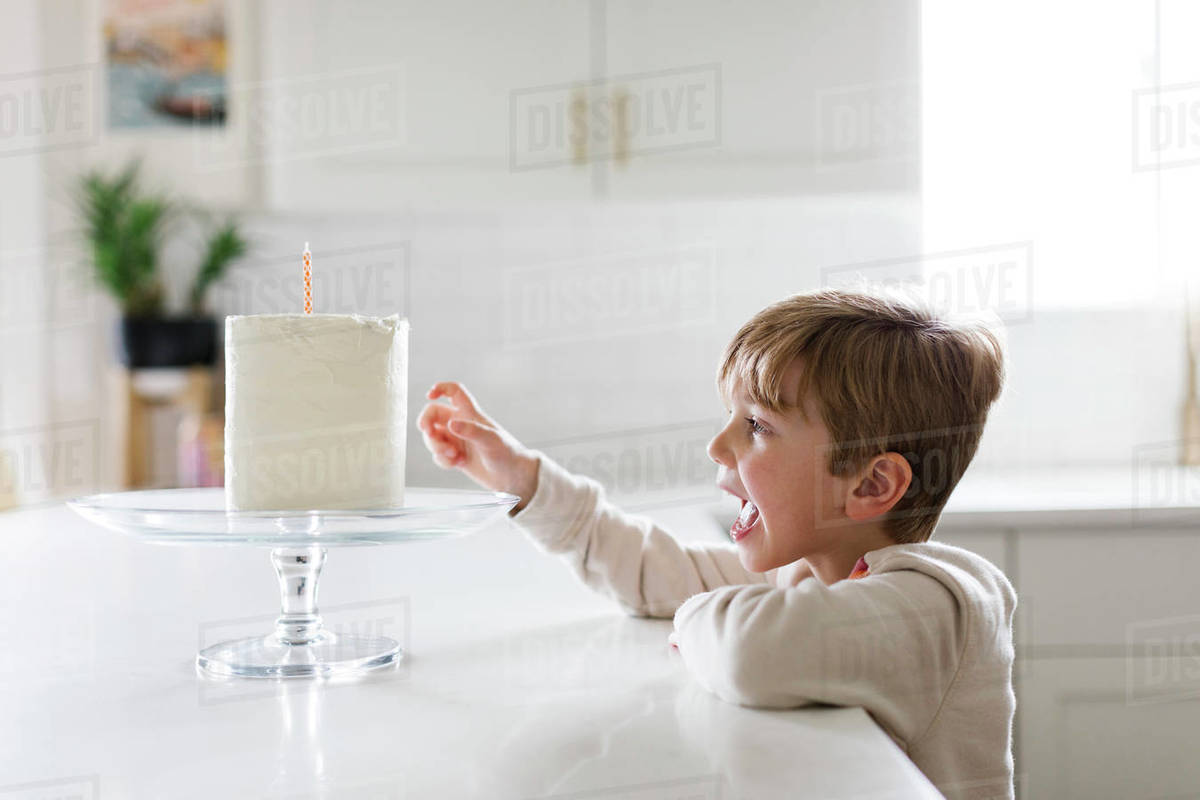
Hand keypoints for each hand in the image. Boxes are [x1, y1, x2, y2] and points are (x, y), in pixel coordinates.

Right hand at [418, 381, 539, 511]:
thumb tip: (451, 424)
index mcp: (471, 413)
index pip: (454, 392)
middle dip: (427, 423)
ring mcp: (457, 440)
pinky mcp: (455, 456)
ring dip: (436, 446)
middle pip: (434, 414)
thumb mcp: (491, 440)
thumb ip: (471, 431)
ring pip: (433, 436)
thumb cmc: (507, 454)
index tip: (429, 395)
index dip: (440, 388)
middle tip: (429, 433)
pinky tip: (456, 464)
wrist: (512, 477)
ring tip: (452, 455)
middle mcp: (462, 424)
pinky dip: (442, 460)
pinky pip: (437, 455)